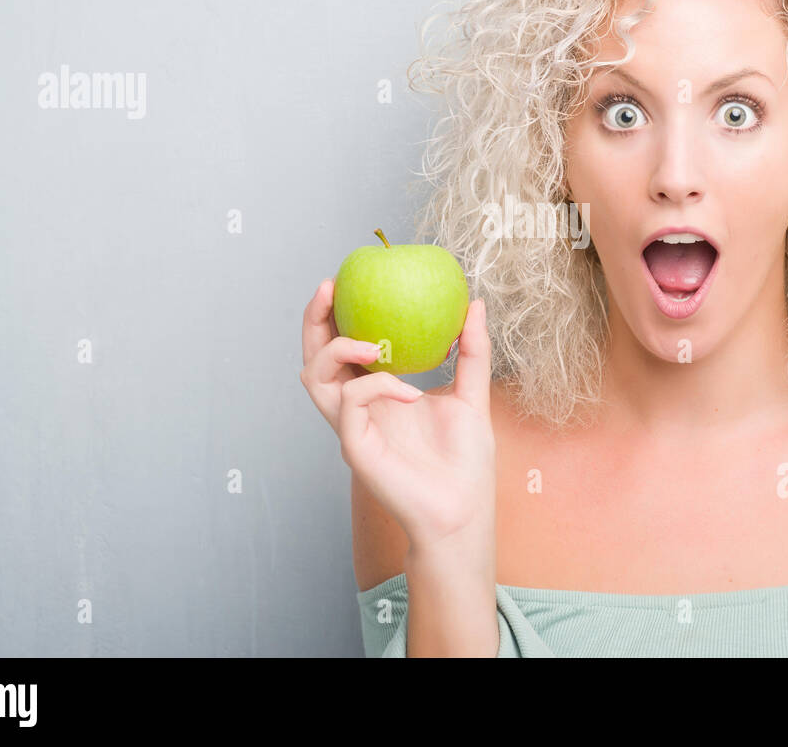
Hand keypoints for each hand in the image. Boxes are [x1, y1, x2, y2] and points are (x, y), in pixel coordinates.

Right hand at [299, 278, 494, 549]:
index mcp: (377, 392)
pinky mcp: (355, 447)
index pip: (343, 345)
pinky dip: (376, 386)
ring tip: (372, 341)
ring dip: (337, 348)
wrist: (465, 510)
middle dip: (314, 319)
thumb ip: (472, 351)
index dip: (335, 312)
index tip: (347, 278)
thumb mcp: (472, 394)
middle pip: (313, 356)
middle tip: (330, 287)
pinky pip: (351, 404)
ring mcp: (351, 427)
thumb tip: (474, 304)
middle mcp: (356, 407)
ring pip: (314, 378)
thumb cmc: (465, 461)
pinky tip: (409, 391)